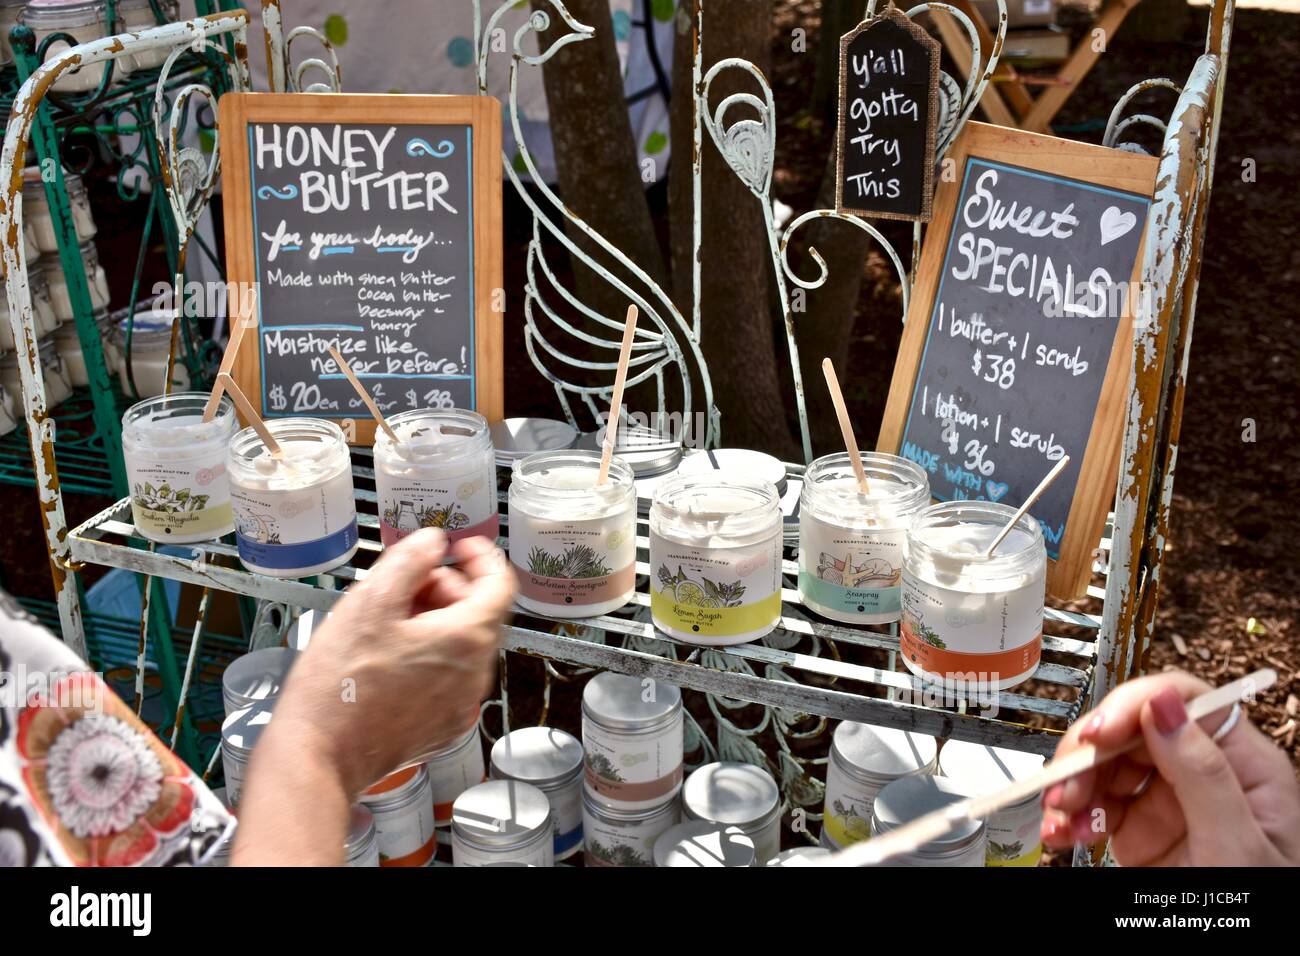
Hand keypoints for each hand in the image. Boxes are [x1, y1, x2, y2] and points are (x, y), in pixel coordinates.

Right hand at [267, 527, 515, 796]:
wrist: (319, 757)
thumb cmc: (339, 685)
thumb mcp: (369, 602)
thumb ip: (409, 560)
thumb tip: (432, 542)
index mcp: (466, 639)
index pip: (501, 583)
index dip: (481, 556)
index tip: (458, 547)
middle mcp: (475, 675)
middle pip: (480, 614)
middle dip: (447, 590)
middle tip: (406, 586)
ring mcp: (461, 705)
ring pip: (463, 647)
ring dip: (435, 624)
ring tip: (388, 623)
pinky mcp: (443, 727)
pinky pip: (449, 679)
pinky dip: (430, 658)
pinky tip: (389, 658)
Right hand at [1041, 671, 1299, 865]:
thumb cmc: (1258, 912)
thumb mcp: (1237, 847)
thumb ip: (1203, 774)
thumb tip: (1166, 704)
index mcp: (1245, 765)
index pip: (1185, 701)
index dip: (1134, 705)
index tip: (1099, 734)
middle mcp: (1203, 774)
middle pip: (1132, 729)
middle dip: (1089, 753)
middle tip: (1064, 785)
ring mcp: (1168, 801)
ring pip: (1104, 764)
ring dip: (1070, 785)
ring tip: (1056, 816)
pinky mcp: (1137, 830)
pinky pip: (1093, 805)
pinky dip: (1068, 817)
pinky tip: (1060, 832)